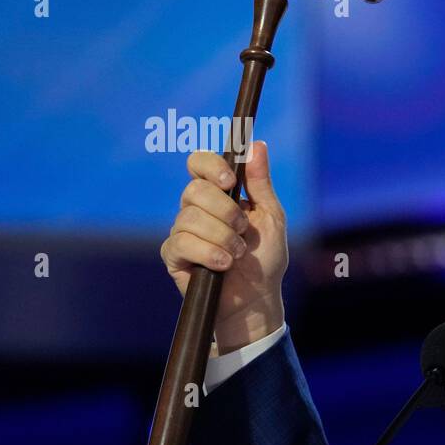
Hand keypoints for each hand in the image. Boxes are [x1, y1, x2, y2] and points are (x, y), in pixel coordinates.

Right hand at [160, 140, 288, 353]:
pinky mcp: (174, 255)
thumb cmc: (265, 259)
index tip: (231, 180)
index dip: (210, 166)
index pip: (198, 163)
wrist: (257, 299)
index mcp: (218, 194)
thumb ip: (261, 182)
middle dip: (227, 212)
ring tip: (238, 254)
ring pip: (189, 217)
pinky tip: (223, 265)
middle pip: (195, 190)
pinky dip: (209, 253)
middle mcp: (196, 208)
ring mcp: (182, 231)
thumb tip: (256, 144)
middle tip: (243, 231)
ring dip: (223, 237)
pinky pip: (182, 242)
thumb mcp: (271, 216)